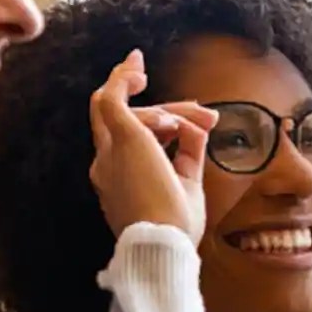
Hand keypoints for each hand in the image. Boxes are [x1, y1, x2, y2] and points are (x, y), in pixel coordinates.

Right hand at [89, 50, 218, 243]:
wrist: (162, 244)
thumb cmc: (174, 229)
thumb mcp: (188, 185)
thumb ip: (188, 155)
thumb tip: (197, 128)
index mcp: (117, 179)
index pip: (131, 140)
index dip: (157, 123)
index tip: (185, 119)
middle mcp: (105, 164)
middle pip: (127, 121)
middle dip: (170, 114)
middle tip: (206, 117)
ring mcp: (109, 151)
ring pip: (125, 108)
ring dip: (168, 109)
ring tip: (201, 117)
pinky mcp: (123, 138)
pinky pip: (112, 97)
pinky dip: (122, 78)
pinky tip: (136, 68)